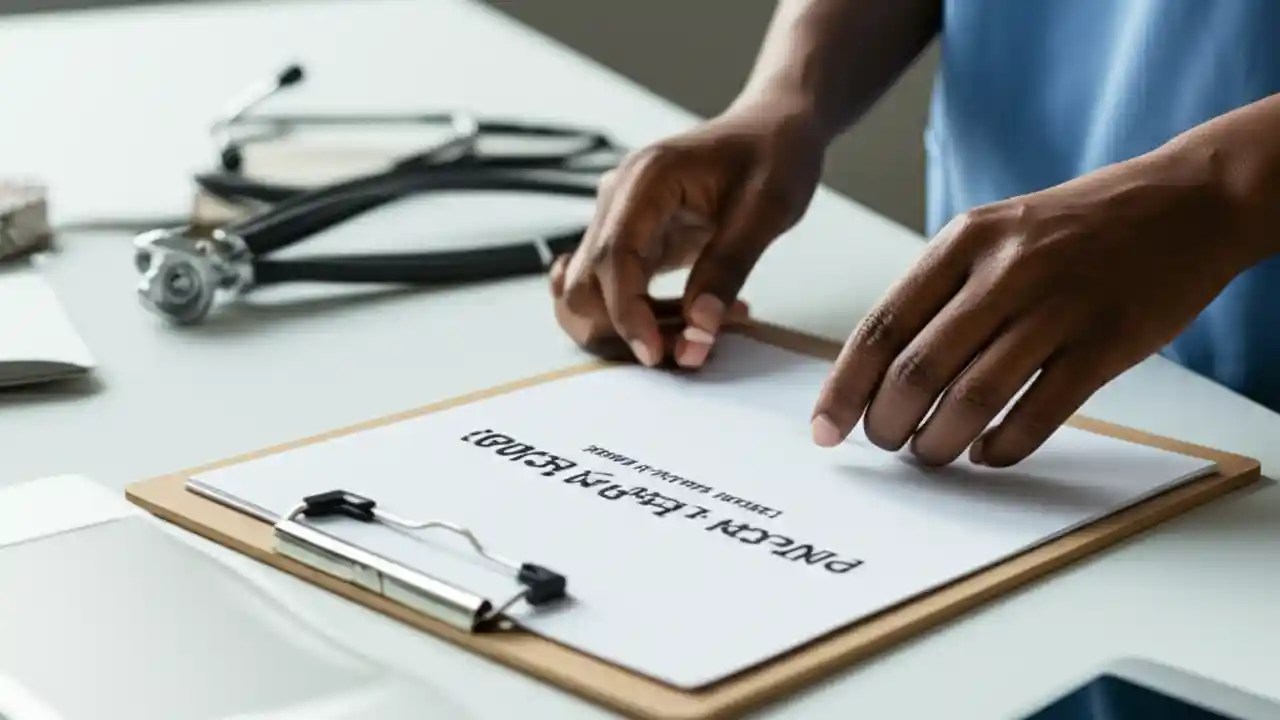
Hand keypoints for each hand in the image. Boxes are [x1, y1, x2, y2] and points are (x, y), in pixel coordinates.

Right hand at [551, 100, 825, 367]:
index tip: (656, 354)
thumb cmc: (775, 155)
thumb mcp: (767, 210)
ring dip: (636, 326)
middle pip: (584, 282)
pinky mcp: (633, 238)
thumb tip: (698, 330)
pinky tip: (694, 314)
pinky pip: (619, 289)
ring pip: (595, 292)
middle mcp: (619, 197)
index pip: (612, 258)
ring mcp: (619, 217)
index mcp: (646, 179)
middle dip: (622, 328)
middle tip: (686, 348)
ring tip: (702, 329)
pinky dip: (646, 315)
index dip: (627, 314)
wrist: (775, 127)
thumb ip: (728, 268)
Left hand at [811, 150, 1253, 466]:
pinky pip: (1039, 414)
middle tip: (885, 442)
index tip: (825, 428)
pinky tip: (987, 452)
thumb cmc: (1077, 226)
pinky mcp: (1106, 344)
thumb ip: (941, 290)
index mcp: (963, 241)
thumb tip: (881, 369)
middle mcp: (1004, 271)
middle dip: (888, 422)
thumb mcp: (995, 232)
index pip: (881, 326)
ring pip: (972, 398)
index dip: (844, 386)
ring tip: (930, 453)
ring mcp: (1057, 307)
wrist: (1188, 200)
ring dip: (939, 441)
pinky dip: (1003, 446)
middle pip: (918, 369)